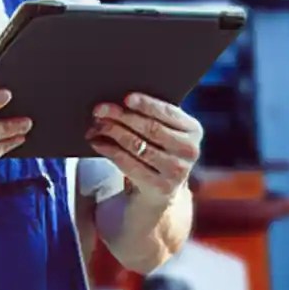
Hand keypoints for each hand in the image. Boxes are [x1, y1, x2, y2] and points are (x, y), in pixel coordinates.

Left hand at [86, 93, 202, 201]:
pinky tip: (97, 143)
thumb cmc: (156, 150)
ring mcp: (177, 171)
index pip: (168, 112)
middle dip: (121, 116)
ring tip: (95, 126)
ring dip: (112, 132)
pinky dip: (109, 150)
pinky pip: (128, 164)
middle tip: (99, 110)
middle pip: (151, 128)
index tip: (127, 98)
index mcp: (193, 130)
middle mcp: (189, 150)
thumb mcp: (162, 132)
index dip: (146, 104)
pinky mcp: (161, 187)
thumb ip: (149, 115)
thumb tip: (117, 102)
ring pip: (138, 145)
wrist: (161, 191)